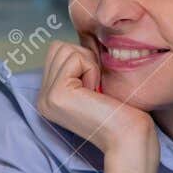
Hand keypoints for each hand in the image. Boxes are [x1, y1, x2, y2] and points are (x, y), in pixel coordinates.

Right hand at [37, 40, 160, 172]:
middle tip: (96, 89)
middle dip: (84, 60)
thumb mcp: (93, 82)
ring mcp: (46, 97)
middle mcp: (42, 98)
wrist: (130, 138)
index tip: (96, 89)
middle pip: (58, 47)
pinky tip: (97, 94)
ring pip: (65, 49)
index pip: (58, 51)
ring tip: (96, 92)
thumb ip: (79, 64)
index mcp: (49, 97)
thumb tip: (82, 34)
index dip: (84, 61)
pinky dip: (92, 70)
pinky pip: (75, 58)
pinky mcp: (57, 94)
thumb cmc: (122, 111)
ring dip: (89, 65)